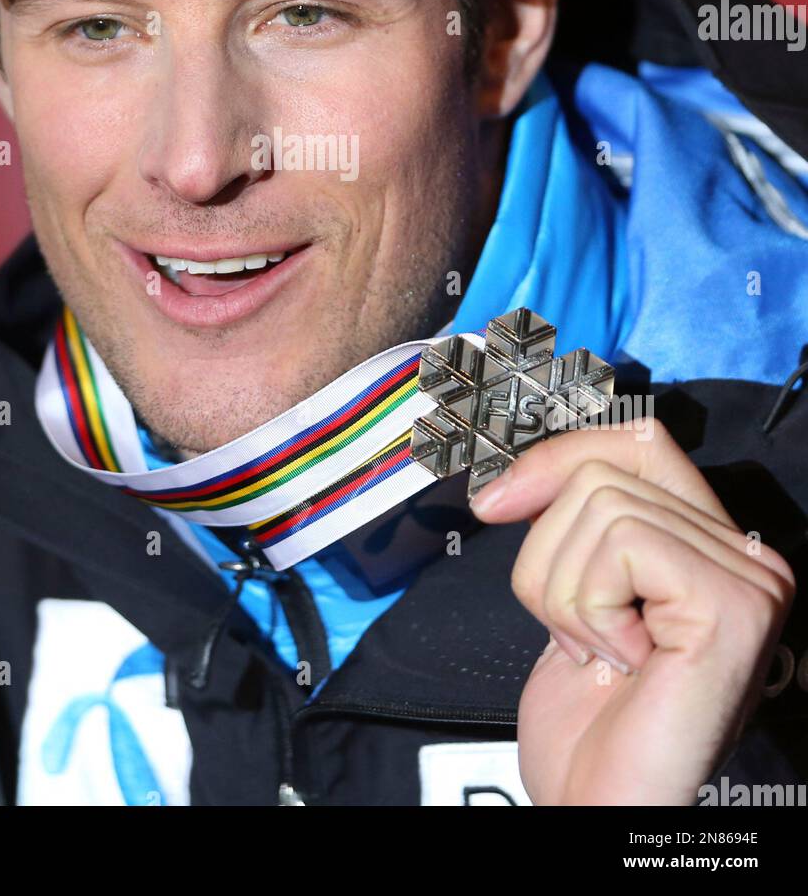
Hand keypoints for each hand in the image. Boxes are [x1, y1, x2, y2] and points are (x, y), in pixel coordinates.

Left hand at [470, 419, 795, 805]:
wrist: (599, 803)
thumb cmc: (587, 719)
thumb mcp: (572, 590)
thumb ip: (574, 522)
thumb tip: (512, 471)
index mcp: (709, 545)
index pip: (638, 440)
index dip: (557, 457)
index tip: (495, 504)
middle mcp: (746, 555)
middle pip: (604, 473)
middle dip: (548, 554)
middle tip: (574, 636)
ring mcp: (749, 578)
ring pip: (601, 505)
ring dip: (564, 592)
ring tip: (598, 654)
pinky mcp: (732, 604)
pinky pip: (622, 543)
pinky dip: (590, 605)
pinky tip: (622, 661)